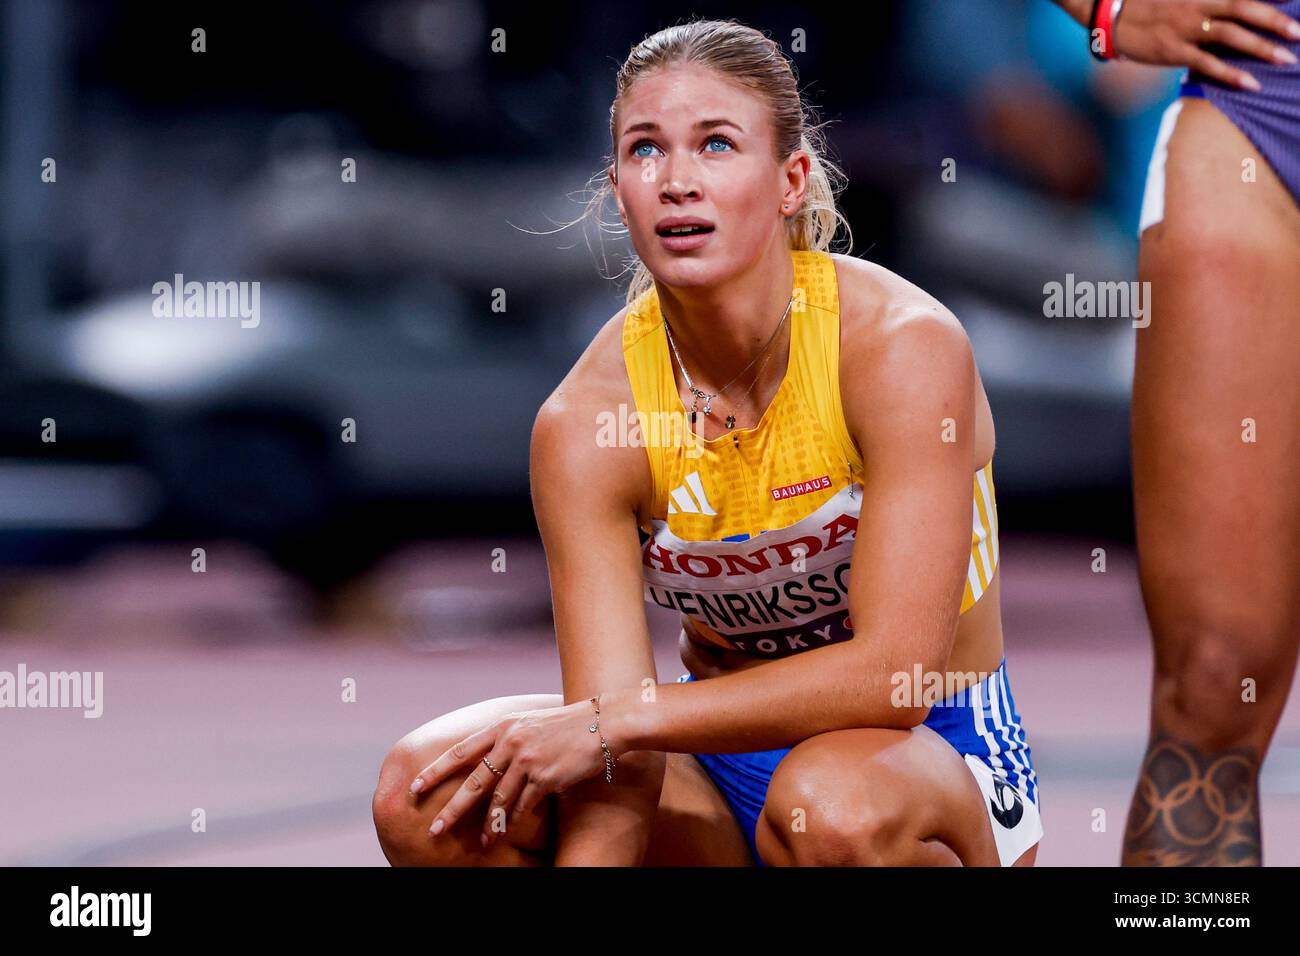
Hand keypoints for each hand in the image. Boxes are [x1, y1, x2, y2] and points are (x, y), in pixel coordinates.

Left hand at [407, 699, 613, 849]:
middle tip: (434, 830)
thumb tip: (487, 760)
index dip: (436, 771)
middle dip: (452, 809)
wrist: (603, 723)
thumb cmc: (567, 725)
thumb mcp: (529, 723)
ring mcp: (527, 760)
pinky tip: (507, 832)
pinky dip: (514, 820)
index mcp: (502, 726)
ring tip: (480, 844)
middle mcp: (511, 742)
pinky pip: (524, 805)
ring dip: (488, 825)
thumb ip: (507, 738)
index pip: (460, 752)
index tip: (415, 787)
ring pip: (499, 800)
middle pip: (473, 782)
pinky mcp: (546, 777)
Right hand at [1080, 0, 1299, 89]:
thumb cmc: (1148, 4)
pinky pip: (1208, 64)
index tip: (1295, 2)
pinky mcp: (1173, 52)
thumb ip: (1206, 0)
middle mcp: (1199, 6)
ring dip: (1262, 48)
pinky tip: (1252, 84)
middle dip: (1276, 22)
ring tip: (1286, 59)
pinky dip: (1232, 74)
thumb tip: (1229, 10)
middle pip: (1246, 11)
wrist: (1112, 14)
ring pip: (1232, 37)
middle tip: (1299, 33)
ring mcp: (1187, 29)